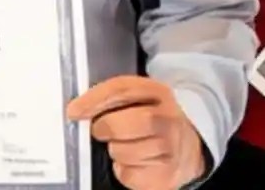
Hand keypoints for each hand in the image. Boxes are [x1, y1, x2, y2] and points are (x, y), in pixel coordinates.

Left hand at [67, 76, 206, 189]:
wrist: (191, 145)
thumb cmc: (154, 119)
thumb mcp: (141, 97)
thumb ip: (113, 97)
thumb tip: (77, 109)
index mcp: (159, 93)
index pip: (122, 89)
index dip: (94, 100)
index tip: (73, 111)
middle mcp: (168, 120)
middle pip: (125, 124)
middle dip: (106, 128)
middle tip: (101, 130)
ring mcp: (171, 150)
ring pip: (124, 152)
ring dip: (116, 150)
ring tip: (126, 145)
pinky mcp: (166, 176)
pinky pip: (128, 174)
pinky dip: (123, 170)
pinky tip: (134, 162)